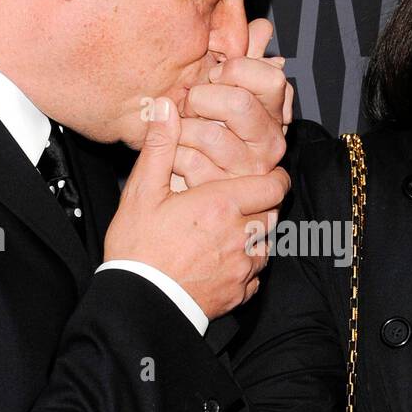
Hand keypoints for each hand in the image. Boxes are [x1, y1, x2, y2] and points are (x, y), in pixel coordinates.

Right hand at [105, 98, 287, 319]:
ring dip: (254, 236)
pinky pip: (256, 274)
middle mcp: (241, 235)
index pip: (274, 185)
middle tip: (237, 203)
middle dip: (260, 206)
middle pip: (272, 213)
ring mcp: (243, 267)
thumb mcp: (142, 193)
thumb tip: (165, 108)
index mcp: (222, 205)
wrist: (139, 302)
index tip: (263, 177)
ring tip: (227, 233)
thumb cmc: (138, 248)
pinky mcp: (240, 293)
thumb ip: (160, 148)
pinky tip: (222, 261)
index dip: (273, 178)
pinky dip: (246, 266)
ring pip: (267, 244)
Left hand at [172, 18, 291, 189]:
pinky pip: (187, 161)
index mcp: (274, 114)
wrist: (183, 186)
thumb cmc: (207, 135)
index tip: (214, 75)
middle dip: (202, 98)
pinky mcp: (220, 193)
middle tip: (191, 105)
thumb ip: (245, 60)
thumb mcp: (226, 92)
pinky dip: (170, 153)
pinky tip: (172, 153)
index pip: (272, 79)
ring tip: (179, 132)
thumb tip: (263, 27)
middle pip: (239, 103)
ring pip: (210, 135)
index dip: (235, 70)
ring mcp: (247, 171)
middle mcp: (269, 144)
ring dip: (182, 129)